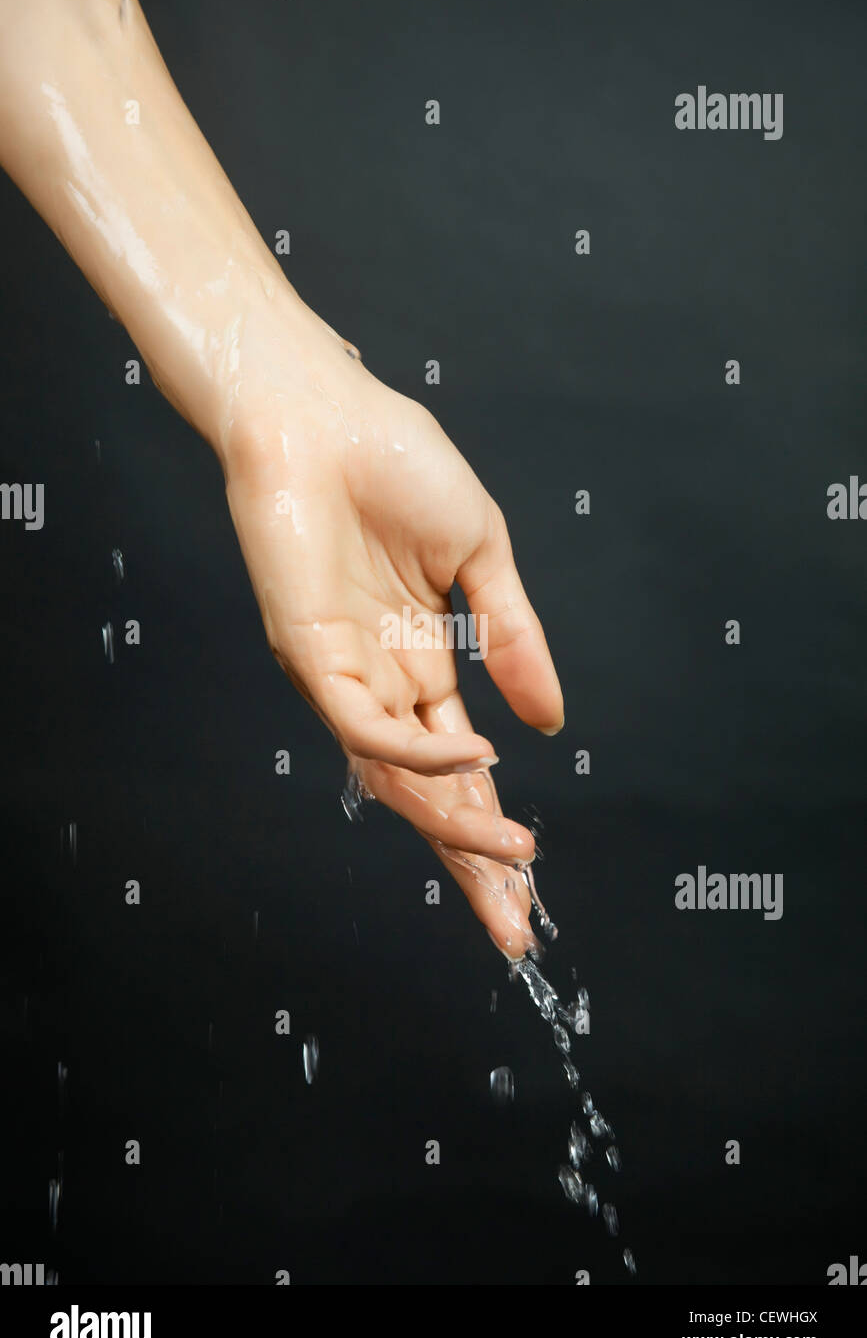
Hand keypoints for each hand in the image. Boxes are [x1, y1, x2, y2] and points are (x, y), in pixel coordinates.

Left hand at [220, 300, 563, 957]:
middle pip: (426, 795)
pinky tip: (476, 756)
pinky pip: (368, 722)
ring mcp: (341, 672)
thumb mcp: (483, 559)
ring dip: (455, 822)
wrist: (325, 409)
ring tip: (515, 862)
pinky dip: (421, 748)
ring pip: (395, 777)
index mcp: (417, 663)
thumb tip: (551, 722)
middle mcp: (377, 682)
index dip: (490, 825)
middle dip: (471, 862)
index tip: (529, 883)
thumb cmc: (396, 466)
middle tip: (515, 927)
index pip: (458, 766)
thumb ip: (513, 640)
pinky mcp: (308, 650)